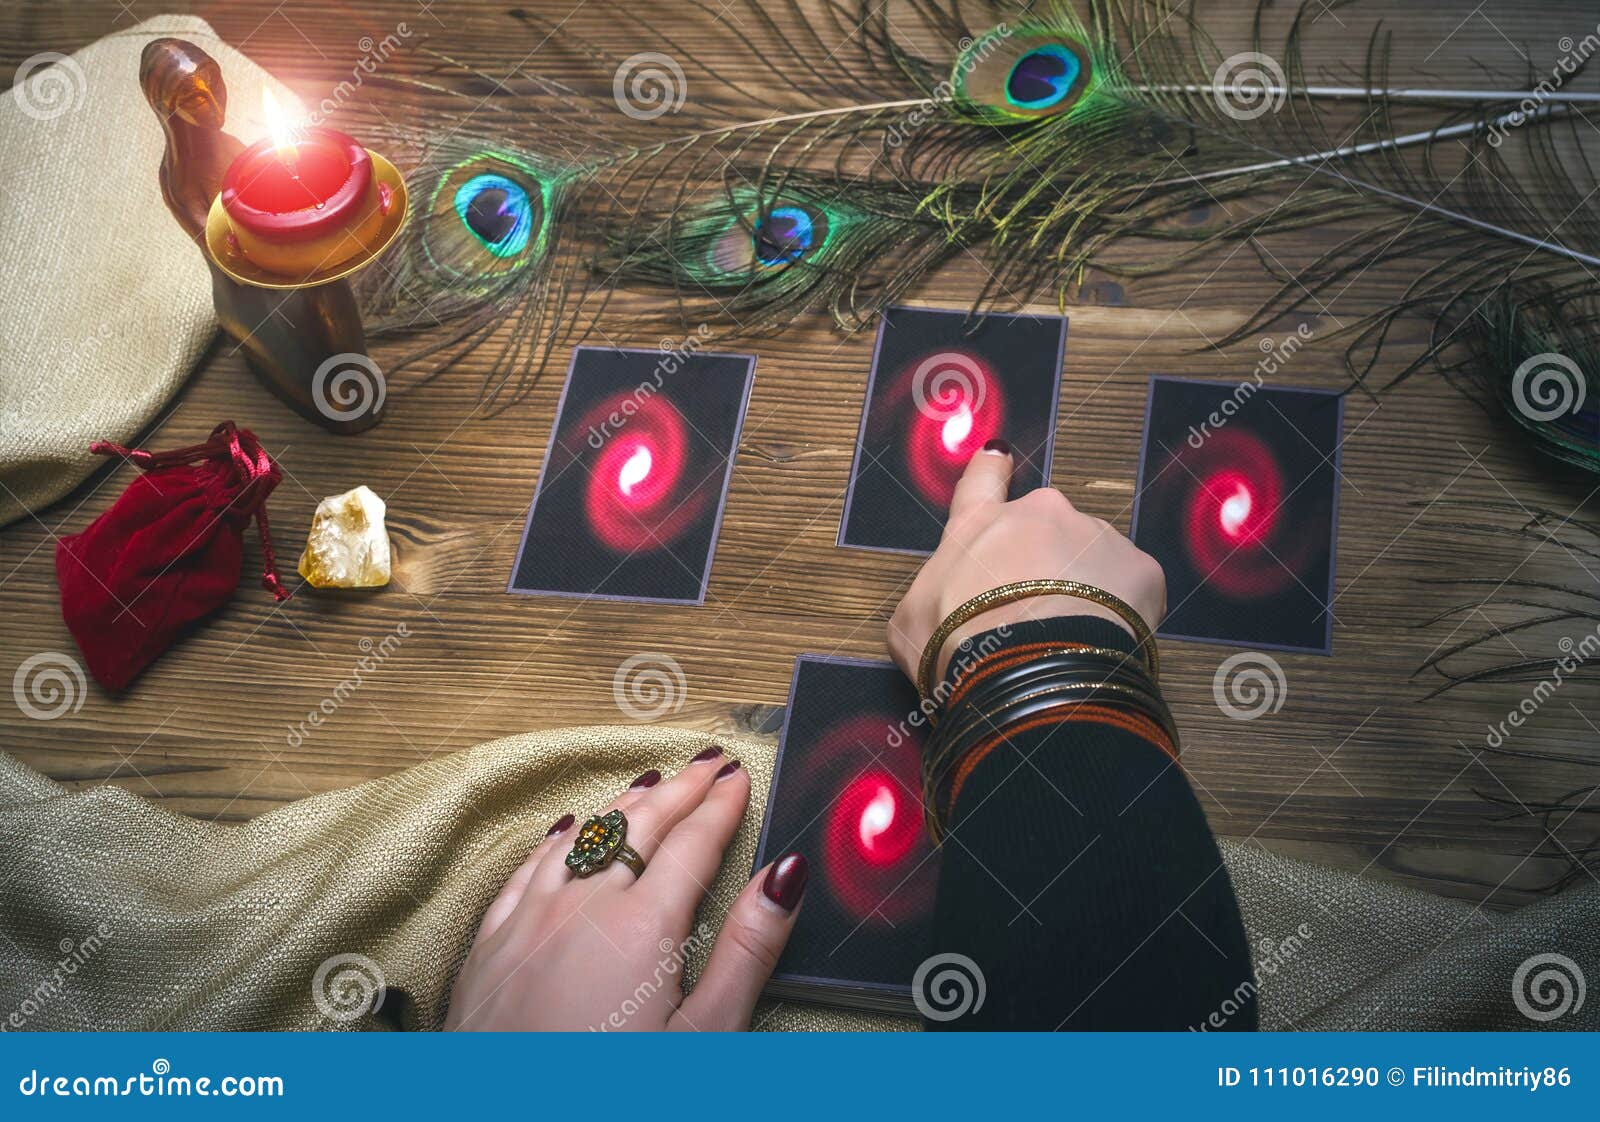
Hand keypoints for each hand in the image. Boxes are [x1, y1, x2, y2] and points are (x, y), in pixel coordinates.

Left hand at [445, 750, 806, 1030]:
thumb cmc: (614, 1099)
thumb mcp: (704, 1039)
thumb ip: (746, 951)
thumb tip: (785, 874)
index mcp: (644, 927)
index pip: (694, 844)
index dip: (721, 806)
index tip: (738, 777)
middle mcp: (583, 908)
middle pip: (639, 827)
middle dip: (679, 791)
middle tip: (706, 765)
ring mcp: (528, 923)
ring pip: (580, 838)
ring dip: (620, 807)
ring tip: (649, 784)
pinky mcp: (488, 949)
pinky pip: (526, 871)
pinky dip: (556, 841)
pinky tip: (564, 832)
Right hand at [888, 443, 1166, 684]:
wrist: (1027, 671)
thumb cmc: (958, 645)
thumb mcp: (912, 622)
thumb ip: (934, 594)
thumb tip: (943, 602)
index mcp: (980, 525)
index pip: (982, 482)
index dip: (991, 469)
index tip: (1000, 457)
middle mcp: (1040, 515)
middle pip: (1044, 532)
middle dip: (1043, 565)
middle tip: (1034, 616)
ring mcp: (1094, 536)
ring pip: (1092, 560)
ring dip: (1084, 590)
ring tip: (1069, 638)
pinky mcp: (1140, 568)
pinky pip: (1133, 590)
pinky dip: (1123, 614)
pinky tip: (1103, 645)